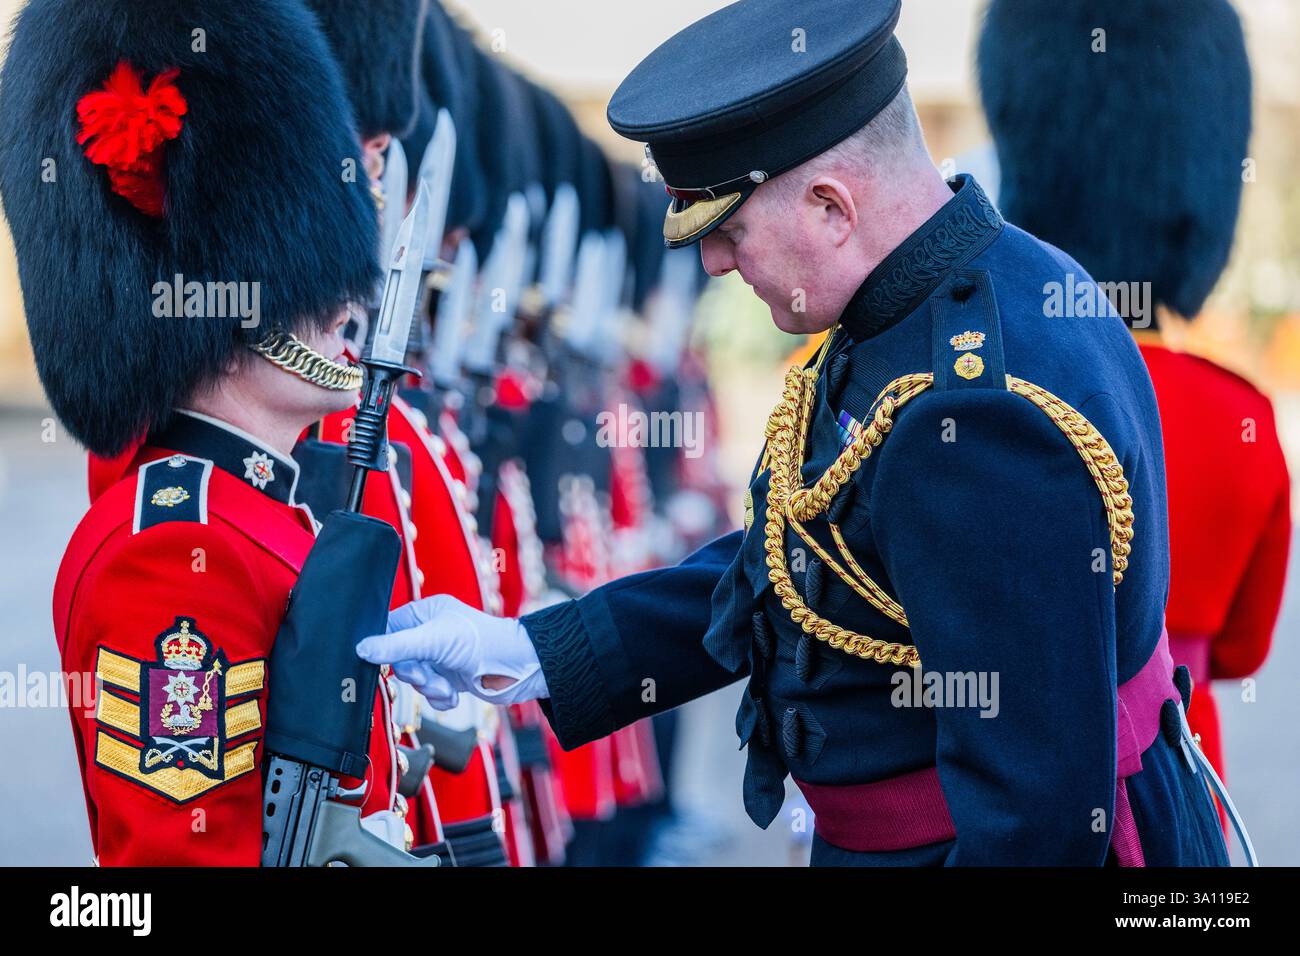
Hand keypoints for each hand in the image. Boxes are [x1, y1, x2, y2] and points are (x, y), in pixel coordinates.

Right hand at [356, 594, 547, 708]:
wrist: (519, 669)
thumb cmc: (482, 643)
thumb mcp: (434, 641)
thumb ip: (396, 646)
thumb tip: (361, 648)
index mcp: (426, 612)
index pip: (389, 630)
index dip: (387, 650)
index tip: (386, 665)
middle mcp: (432, 632)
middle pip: (400, 659)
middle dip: (416, 675)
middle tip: (429, 678)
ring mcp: (442, 656)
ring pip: (416, 679)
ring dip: (430, 689)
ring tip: (447, 689)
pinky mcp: (452, 677)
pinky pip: (431, 693)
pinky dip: (440, 698)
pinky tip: (454, 696)